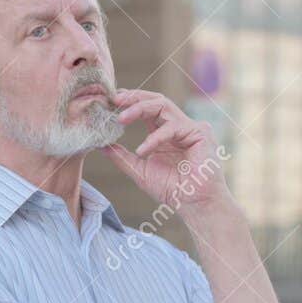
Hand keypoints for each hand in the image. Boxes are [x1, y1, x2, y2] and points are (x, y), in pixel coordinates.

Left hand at [101, 89, 230, 214]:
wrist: (193, 205)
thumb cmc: (172, 190)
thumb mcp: (139, 170)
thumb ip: (122, 157)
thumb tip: (101, 145)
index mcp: (165, 133)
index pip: (148, 108)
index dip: (130, 102)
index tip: (110, 102)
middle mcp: (178, 127)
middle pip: (155, 100)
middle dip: (134, 97)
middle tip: (114, 99)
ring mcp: (191, 128)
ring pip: (163, 105)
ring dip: (140, 108)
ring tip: (121, 118)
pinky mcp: (200, 133)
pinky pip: (173, 127)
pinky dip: (155, 137)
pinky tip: (142, 150)